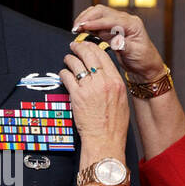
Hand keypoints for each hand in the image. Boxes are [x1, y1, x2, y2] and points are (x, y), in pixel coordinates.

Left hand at [59, 39, 129, 159]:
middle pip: (90, 55)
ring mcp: (90, 88)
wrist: (105, 139)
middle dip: (80, 47)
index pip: (104, 56)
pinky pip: (68, 77)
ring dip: (70, 59)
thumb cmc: (113, 125)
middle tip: (74, 46)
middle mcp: (104, 82)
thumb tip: (104, 75)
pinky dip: (64, 73)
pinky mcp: (77, 95)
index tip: (88, 46)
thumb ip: (113, 85)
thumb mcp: (121, 101)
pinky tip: (63, 73)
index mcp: (116, 82)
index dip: (93, 47)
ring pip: (77, 63)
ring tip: (67, 59)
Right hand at [72, 4, 165, 82]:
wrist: (145, 66)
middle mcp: (124, 20)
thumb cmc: (143, 59)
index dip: (95, 22)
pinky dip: (88, 25)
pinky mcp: (111, 30)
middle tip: (76, 27)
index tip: (83, 26)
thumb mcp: (133, 53)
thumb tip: (113, 39)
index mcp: (132, 24)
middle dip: (87, 17)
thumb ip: (122, 45)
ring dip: (86, 19)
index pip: (110, 19)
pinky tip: (81, 31)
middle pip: (102, 11)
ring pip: (98, 14)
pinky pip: (97, 23)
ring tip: (76, 28)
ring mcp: (117, 24)